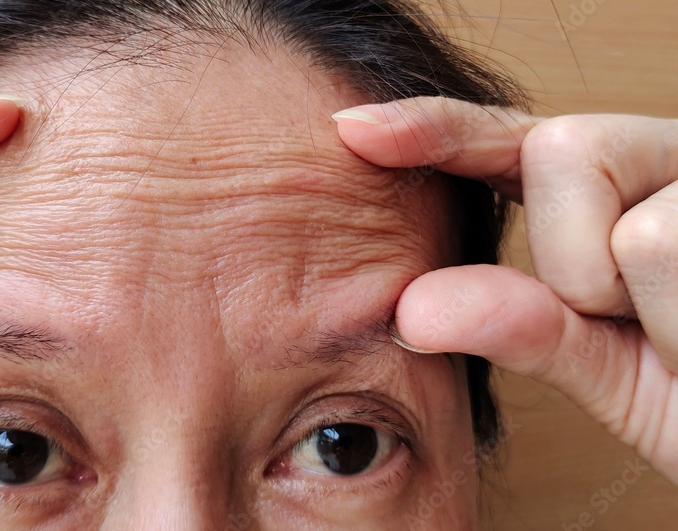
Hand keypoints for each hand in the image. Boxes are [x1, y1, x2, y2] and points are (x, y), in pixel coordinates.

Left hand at [335, 96, 677, 483]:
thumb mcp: (610, 368)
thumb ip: (521, 324)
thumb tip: (416, 305)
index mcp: (620, 191)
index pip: (514, 142)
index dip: (437, 129)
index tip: (353, 128)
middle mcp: (673, 162)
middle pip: (563, 147)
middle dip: (575, 256)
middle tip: (631, 314)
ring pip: (626, 216)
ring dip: (637, 300)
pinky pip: (667, 244)